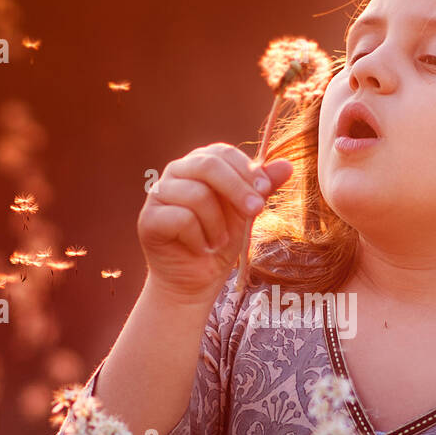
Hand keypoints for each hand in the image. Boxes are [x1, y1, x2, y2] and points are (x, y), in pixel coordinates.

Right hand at [138, 143, 292, 301]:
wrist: (195, 281)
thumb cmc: (219, 243)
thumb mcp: (246, 214)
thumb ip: (262, 188)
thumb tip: (287, 164)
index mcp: (199, 164)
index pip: (222, 153)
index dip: (245, 170)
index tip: (264, 191)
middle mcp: (175, 173)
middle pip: (207, 165)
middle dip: (237, 189)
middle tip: (255, 212)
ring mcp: (158, 195)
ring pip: (196, 195)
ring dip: (217, 225)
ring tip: (218, 241)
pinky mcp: (148, 220)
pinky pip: (182, 219)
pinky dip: (199, 239)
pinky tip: (200, 249)